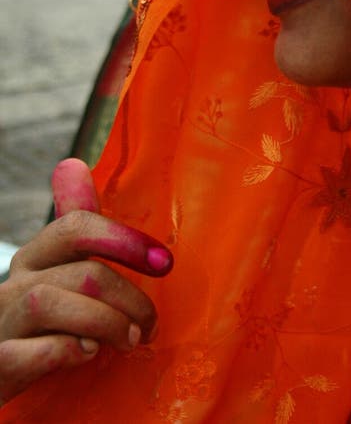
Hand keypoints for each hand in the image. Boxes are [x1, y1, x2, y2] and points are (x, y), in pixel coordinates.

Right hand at [0, 159, 172, 402]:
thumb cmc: (42, 320)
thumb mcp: (58, 269)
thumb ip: (77, 226)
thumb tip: (73, 164)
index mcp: (37, 256)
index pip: (78, 226)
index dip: (124, 240)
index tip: (164, 262)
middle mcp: (16, 283)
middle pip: (82, 272)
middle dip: (128, 299)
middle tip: (148, 325)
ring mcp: (3, 323)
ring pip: (51, 302)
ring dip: (104, 324)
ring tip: (128, 341)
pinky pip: (28, 352)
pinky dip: (64, 352)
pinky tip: (86, 355)